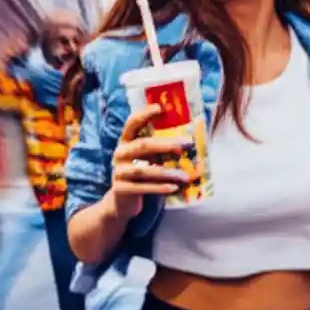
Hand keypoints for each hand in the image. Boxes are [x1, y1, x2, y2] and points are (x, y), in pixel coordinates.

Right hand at [110, 104, 190, 220]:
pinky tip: (174, 188)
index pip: (132, 123)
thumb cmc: (142, 174)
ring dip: (167, 172)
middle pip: (143, 145)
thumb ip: (161, 149)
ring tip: (185, 176)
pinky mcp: (121, 189)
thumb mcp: (148, 158)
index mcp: (126, 141)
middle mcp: (120, 154)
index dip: (144, 114)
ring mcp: (119, 172)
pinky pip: (142, 188)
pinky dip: (159, 188)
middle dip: (166, 144)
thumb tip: (190, 139)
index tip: (160, 107)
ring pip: (144, 170)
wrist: (123, 201)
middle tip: (187, 144)